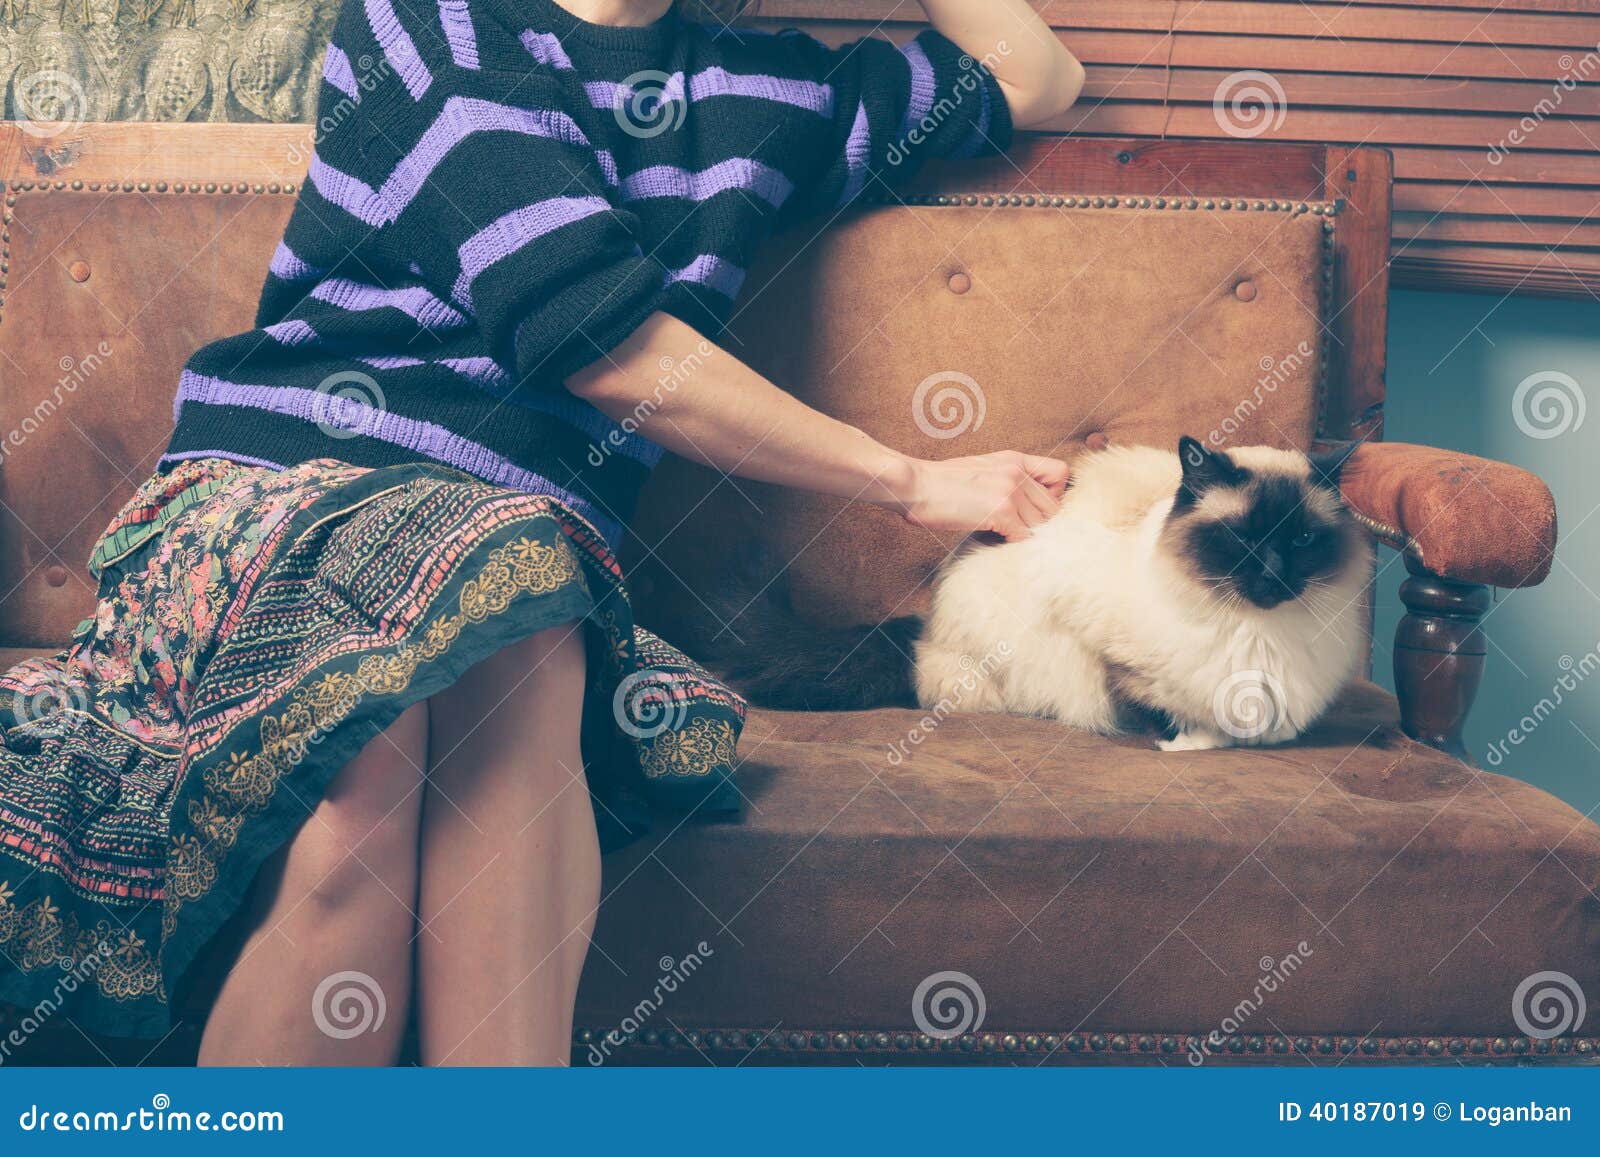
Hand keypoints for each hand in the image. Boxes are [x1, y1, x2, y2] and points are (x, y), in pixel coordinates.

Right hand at [895, 451, 1069, 540]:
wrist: (914, 484)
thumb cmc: (940, 483)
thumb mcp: (981, 469)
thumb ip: (1006, 479)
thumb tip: (1021, 505)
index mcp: (1014, 459)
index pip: (1060, 474)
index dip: (1054, 496)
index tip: (1034, 509)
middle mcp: (1017, 472)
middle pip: (1054, 506)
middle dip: (1041, 523)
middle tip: (1018, 531)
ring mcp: (1011, 491)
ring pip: (1042, 524)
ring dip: (1026, 535)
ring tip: (1004, 536)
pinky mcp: (1000, 510)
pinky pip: (1024, 536)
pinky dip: (1012, 543)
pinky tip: (995, 538)